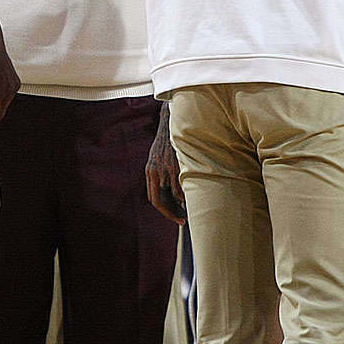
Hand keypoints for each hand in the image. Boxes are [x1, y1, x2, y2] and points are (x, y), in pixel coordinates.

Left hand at [146, 103, 185, 224]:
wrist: (172, 123)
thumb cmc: (168, 142)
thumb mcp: (159, 159)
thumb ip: (161, 175)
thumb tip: (171, 194)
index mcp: (150, 171)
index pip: (153, 199)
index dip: (163, 211)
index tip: (174, 217)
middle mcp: (155, 172)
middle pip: (160, 201)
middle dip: (171, 214)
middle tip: (182, 220)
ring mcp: (166, 169)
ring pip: (174, 196)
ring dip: (182, 205)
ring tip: (190, 207)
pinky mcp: (177, 165)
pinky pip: (182, 185)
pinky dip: (188, 193)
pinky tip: (194, 194)